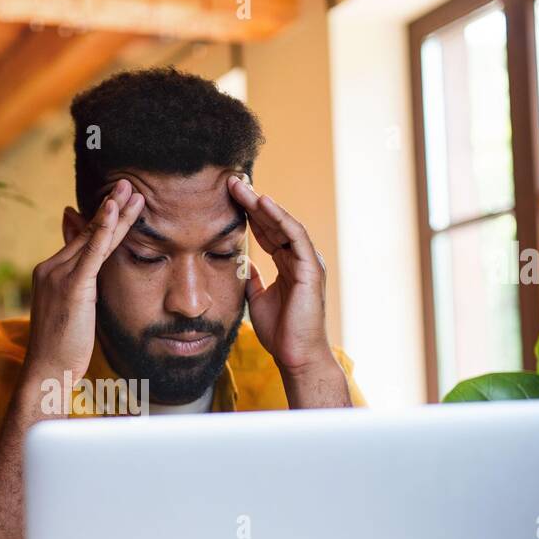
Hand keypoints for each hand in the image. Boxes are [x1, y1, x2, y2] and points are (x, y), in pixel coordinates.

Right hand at [23, 179, 143, 382]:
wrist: (46, 371)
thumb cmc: (61, 348)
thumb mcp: (71, 311)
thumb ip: (80, 288)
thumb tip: (90, 274)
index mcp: (49, 272)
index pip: (81, 239)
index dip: (102, 220)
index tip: (119, 200)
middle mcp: (50, 268)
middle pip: (87, 232)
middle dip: (111, 207)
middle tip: (130, 184)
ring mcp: (58, 275)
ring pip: (93, 237)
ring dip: (115, 212)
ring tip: (132, 191)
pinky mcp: (71, 286)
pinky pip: (91, 252)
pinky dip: (103, 229)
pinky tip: (114, 210)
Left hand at [226, 174, 335, 374]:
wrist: (296, 357)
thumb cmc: (280, 332)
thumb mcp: (257, 298)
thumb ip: (252, 278)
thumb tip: (240, 262)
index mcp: (288, 265)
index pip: (267, 232)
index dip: (248, 215)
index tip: (226, 198)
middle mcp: (300, 259)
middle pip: (274, 222)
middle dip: (252, 201)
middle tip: (231, 181)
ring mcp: (308, 262)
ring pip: (284, 223)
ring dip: (263, 203)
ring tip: (242, 186)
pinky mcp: (311, 268)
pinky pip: (295, 236)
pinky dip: (280, 217)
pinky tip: (263, 203)